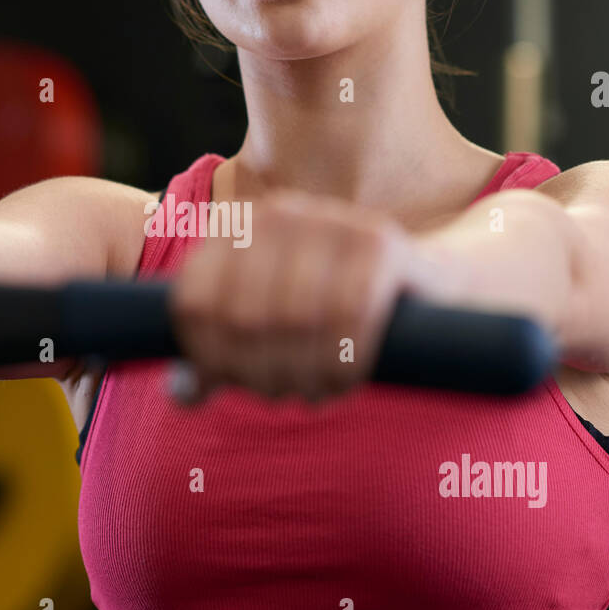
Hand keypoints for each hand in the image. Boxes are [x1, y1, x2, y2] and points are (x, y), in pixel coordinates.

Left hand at [167, 189, 435, 404]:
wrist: (426, 284)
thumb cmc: (330, 313)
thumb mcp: (267, 332)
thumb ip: (220, 358)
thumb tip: (182, 394)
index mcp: (237, 230)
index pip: (195, 304)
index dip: (209, 358)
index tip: (234, 384)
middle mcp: (279, 215)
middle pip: (244, 319)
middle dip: (261, 374)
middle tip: (284, 394)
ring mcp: (331, 222)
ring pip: (296, 320)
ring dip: (305, 375)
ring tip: (314, 391)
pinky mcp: (382, 243)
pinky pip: (351, 316)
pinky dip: (345, 363)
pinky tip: (347, 381)